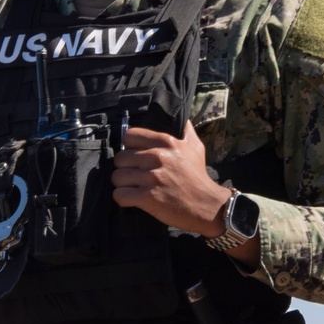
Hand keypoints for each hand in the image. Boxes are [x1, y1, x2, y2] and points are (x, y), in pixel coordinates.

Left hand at [111, 120, 229, 235]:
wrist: (207, 205)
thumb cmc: (198, 176)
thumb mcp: (196, 147)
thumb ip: (186, 130)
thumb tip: (183, 118)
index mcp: (166, 142)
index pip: (129, 136)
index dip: (129, 147)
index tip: (136, 156)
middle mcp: (157, 156)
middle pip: (119, 158)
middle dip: (124, 168)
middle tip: (134, 175)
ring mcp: (152, 177)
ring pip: (117, 177)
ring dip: (122, 184)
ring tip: (133, 188)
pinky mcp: (148, 197)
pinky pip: (119, 195)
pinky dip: (122, 199)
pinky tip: (132, 199)